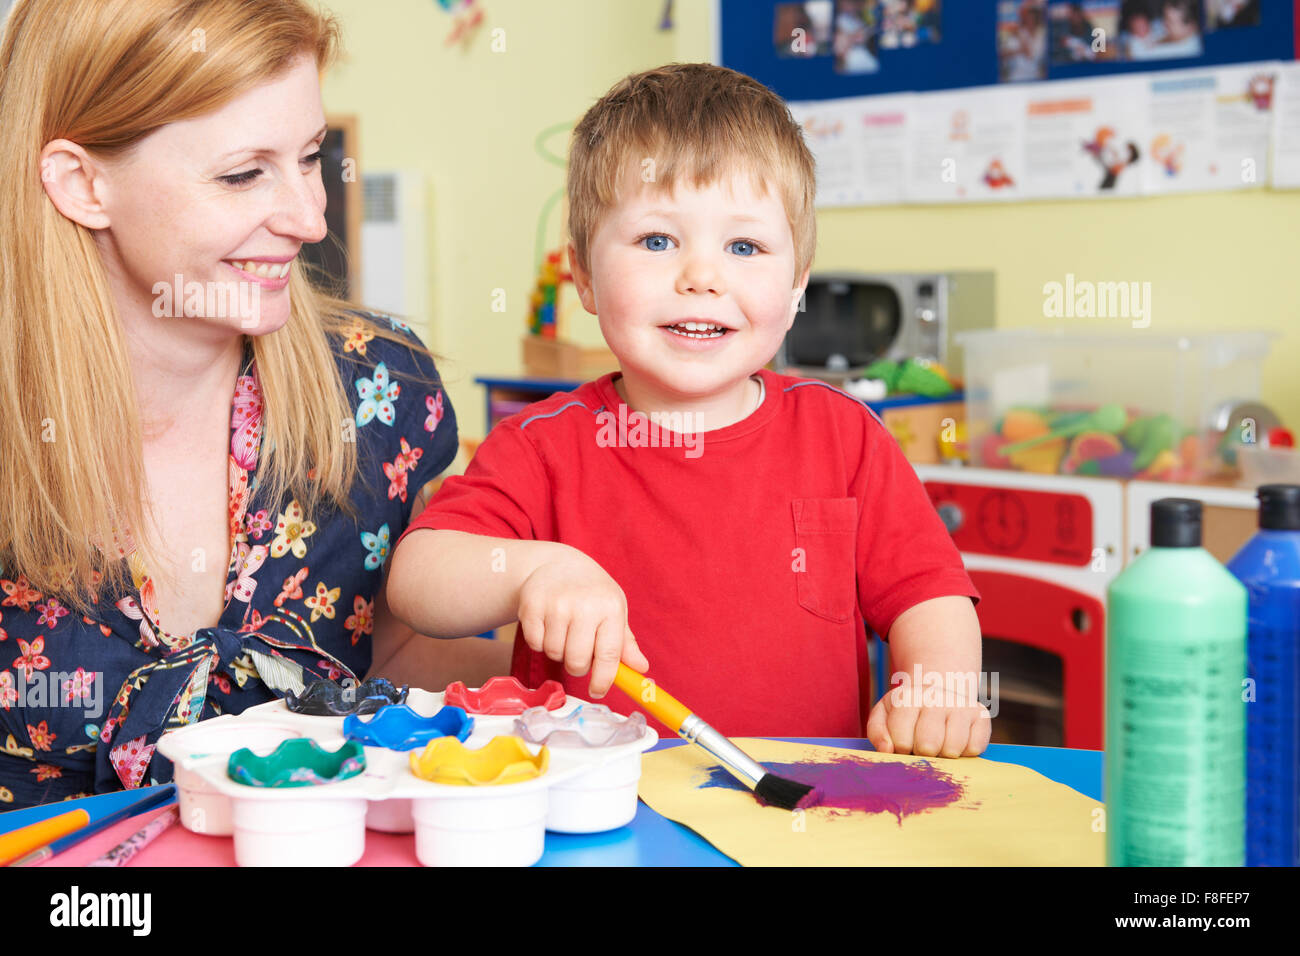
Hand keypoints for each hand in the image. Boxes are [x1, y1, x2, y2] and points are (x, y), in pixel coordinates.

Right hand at [516, 550, 649, 697]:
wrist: (557, 564)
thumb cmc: (591, 591)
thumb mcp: (613, 609)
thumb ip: (624, 642)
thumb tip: (641, 668)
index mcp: (610, 608)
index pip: (609, 655)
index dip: (603, 680)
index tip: (597, 691)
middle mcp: (584, 605)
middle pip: (577, 661)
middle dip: (578, 666)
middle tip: (578, 653)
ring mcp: (556, 605)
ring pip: (555, 654)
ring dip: (558, 651)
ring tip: (564, 632)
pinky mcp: (532, 606)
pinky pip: (535, 644)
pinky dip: (541, 642)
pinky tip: (548, 625)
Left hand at [865, 671, 990, 757]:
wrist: (937, 688)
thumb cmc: (907, 710)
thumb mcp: (884, 714)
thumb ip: (877, 732)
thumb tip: (887, 751)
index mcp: (908, 698)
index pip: (901, 741)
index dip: (901, 750)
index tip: (902, 743)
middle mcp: (936, 698)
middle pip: (928, 746)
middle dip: (923, 753)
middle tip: (922, 745)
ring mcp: (961, 705)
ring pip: (953, 749)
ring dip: (944, 754)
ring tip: (938, 743)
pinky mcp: (982, 715)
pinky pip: (975, 748)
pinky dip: (965, 752)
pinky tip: (957, 740)